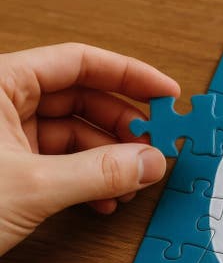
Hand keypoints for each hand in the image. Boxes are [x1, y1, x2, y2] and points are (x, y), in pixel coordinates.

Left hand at [0, 43, 179, 255]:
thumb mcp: (31, 187)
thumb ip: (98, 173)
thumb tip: (149, 162)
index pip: (78, 62)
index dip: (128, 75)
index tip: (166, 93)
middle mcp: (1, 105)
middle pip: (81, 99)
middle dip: (123, 125)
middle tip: (157, 144)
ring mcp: (5, 138)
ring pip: (75, 135)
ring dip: (110, 159)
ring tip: (136, 179)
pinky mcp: (9, 170)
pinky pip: (63, 164)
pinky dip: (89, 180)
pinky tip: (106, 200)